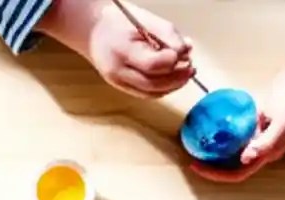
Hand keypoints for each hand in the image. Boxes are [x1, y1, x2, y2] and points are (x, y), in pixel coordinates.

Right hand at [41, 0, 193, 97]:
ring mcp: (118, 82)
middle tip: (191, 68)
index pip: (152, 64)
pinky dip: (163, 89)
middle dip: (177, 78)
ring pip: (151, 93)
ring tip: (185, 74)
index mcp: (122, 51)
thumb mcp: (146, 20)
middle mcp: (118, 72)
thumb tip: (185, 51)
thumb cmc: (118, 22)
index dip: (172, 61)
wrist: (93, 31)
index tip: (183, 52)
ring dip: (172, 86)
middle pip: (153, 84)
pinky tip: (172, 80)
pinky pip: (146, 94)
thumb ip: (168, 35)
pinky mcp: (121, 87)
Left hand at [190, 72, 284, 182]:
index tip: (197, 166)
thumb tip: (245, 159)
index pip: (239, 173)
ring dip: (215, 153)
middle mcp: (264, 149)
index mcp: (270, 152)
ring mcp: (260, 138)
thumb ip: (266, 142)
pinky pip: (235, 137)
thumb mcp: (282, 121)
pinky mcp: (257, 126)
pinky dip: (221, 137)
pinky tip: (210, 130)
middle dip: (212, 166)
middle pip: (233, 166)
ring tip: (197, 147)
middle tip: (192, 158)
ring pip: (232, 153)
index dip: (216, 174)